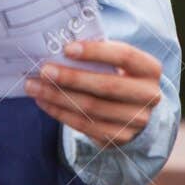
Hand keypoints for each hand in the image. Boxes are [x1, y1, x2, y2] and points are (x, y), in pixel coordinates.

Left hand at [25, 40, 162, 146]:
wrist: (136, 113)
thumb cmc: (119, 76)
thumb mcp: (118, 63)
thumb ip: (98, 54)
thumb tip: (59, 46)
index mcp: (150, 69)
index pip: (124, 56)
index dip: (96, 52)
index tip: (66, 48)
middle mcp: (149, 96)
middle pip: (106, 86)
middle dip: (71, 77)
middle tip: (43, 70)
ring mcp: (136, 121)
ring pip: (91, 108)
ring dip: (58, 96)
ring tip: (34, 86)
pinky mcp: (119, 138)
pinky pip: (84, 126)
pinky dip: (60, 112)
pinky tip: (43, 101)